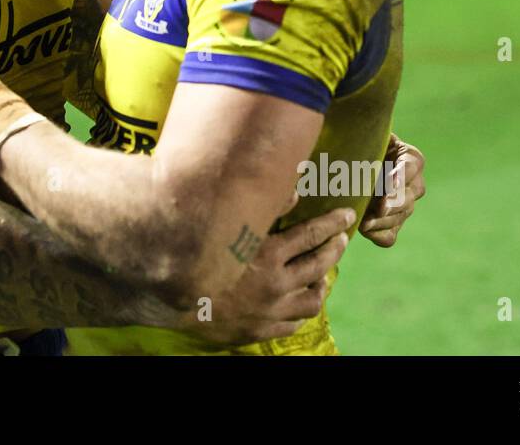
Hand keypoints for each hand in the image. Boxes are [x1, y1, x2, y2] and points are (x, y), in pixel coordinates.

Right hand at [177, 204, 352, 346]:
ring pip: (312, 300)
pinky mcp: (260, 330)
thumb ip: (261, 207)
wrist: (172, 296)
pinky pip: (292, 323)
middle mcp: (275, 284)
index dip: (333, 223)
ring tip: (325, 274)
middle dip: (334, 248)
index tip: (347, 215)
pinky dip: (300, 311)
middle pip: (318, 265)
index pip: (312, 235)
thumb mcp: (228, 225)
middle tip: (342, 239)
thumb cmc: (197, 251)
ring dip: (322, 284)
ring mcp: (269, 311)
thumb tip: (292, 190)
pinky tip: (300, 301)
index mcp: (268, 254)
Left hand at [359, 134, 425, 246]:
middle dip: (393, 203)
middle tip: (379, 207)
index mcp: (410, 158)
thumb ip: (361, 135)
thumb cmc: (357, 144)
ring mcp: (405, 206)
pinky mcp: (391, 224)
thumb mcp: (363, 136)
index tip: (390, 181)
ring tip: (364, 221)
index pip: (411, 166)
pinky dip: (377, 234)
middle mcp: (413, 184)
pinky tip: (363, 229)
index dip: (401, 175)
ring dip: (382, 220)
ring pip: (399, 217)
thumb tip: (351, 129)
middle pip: (409, 196)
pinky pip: (389, 236)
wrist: (350, 165)